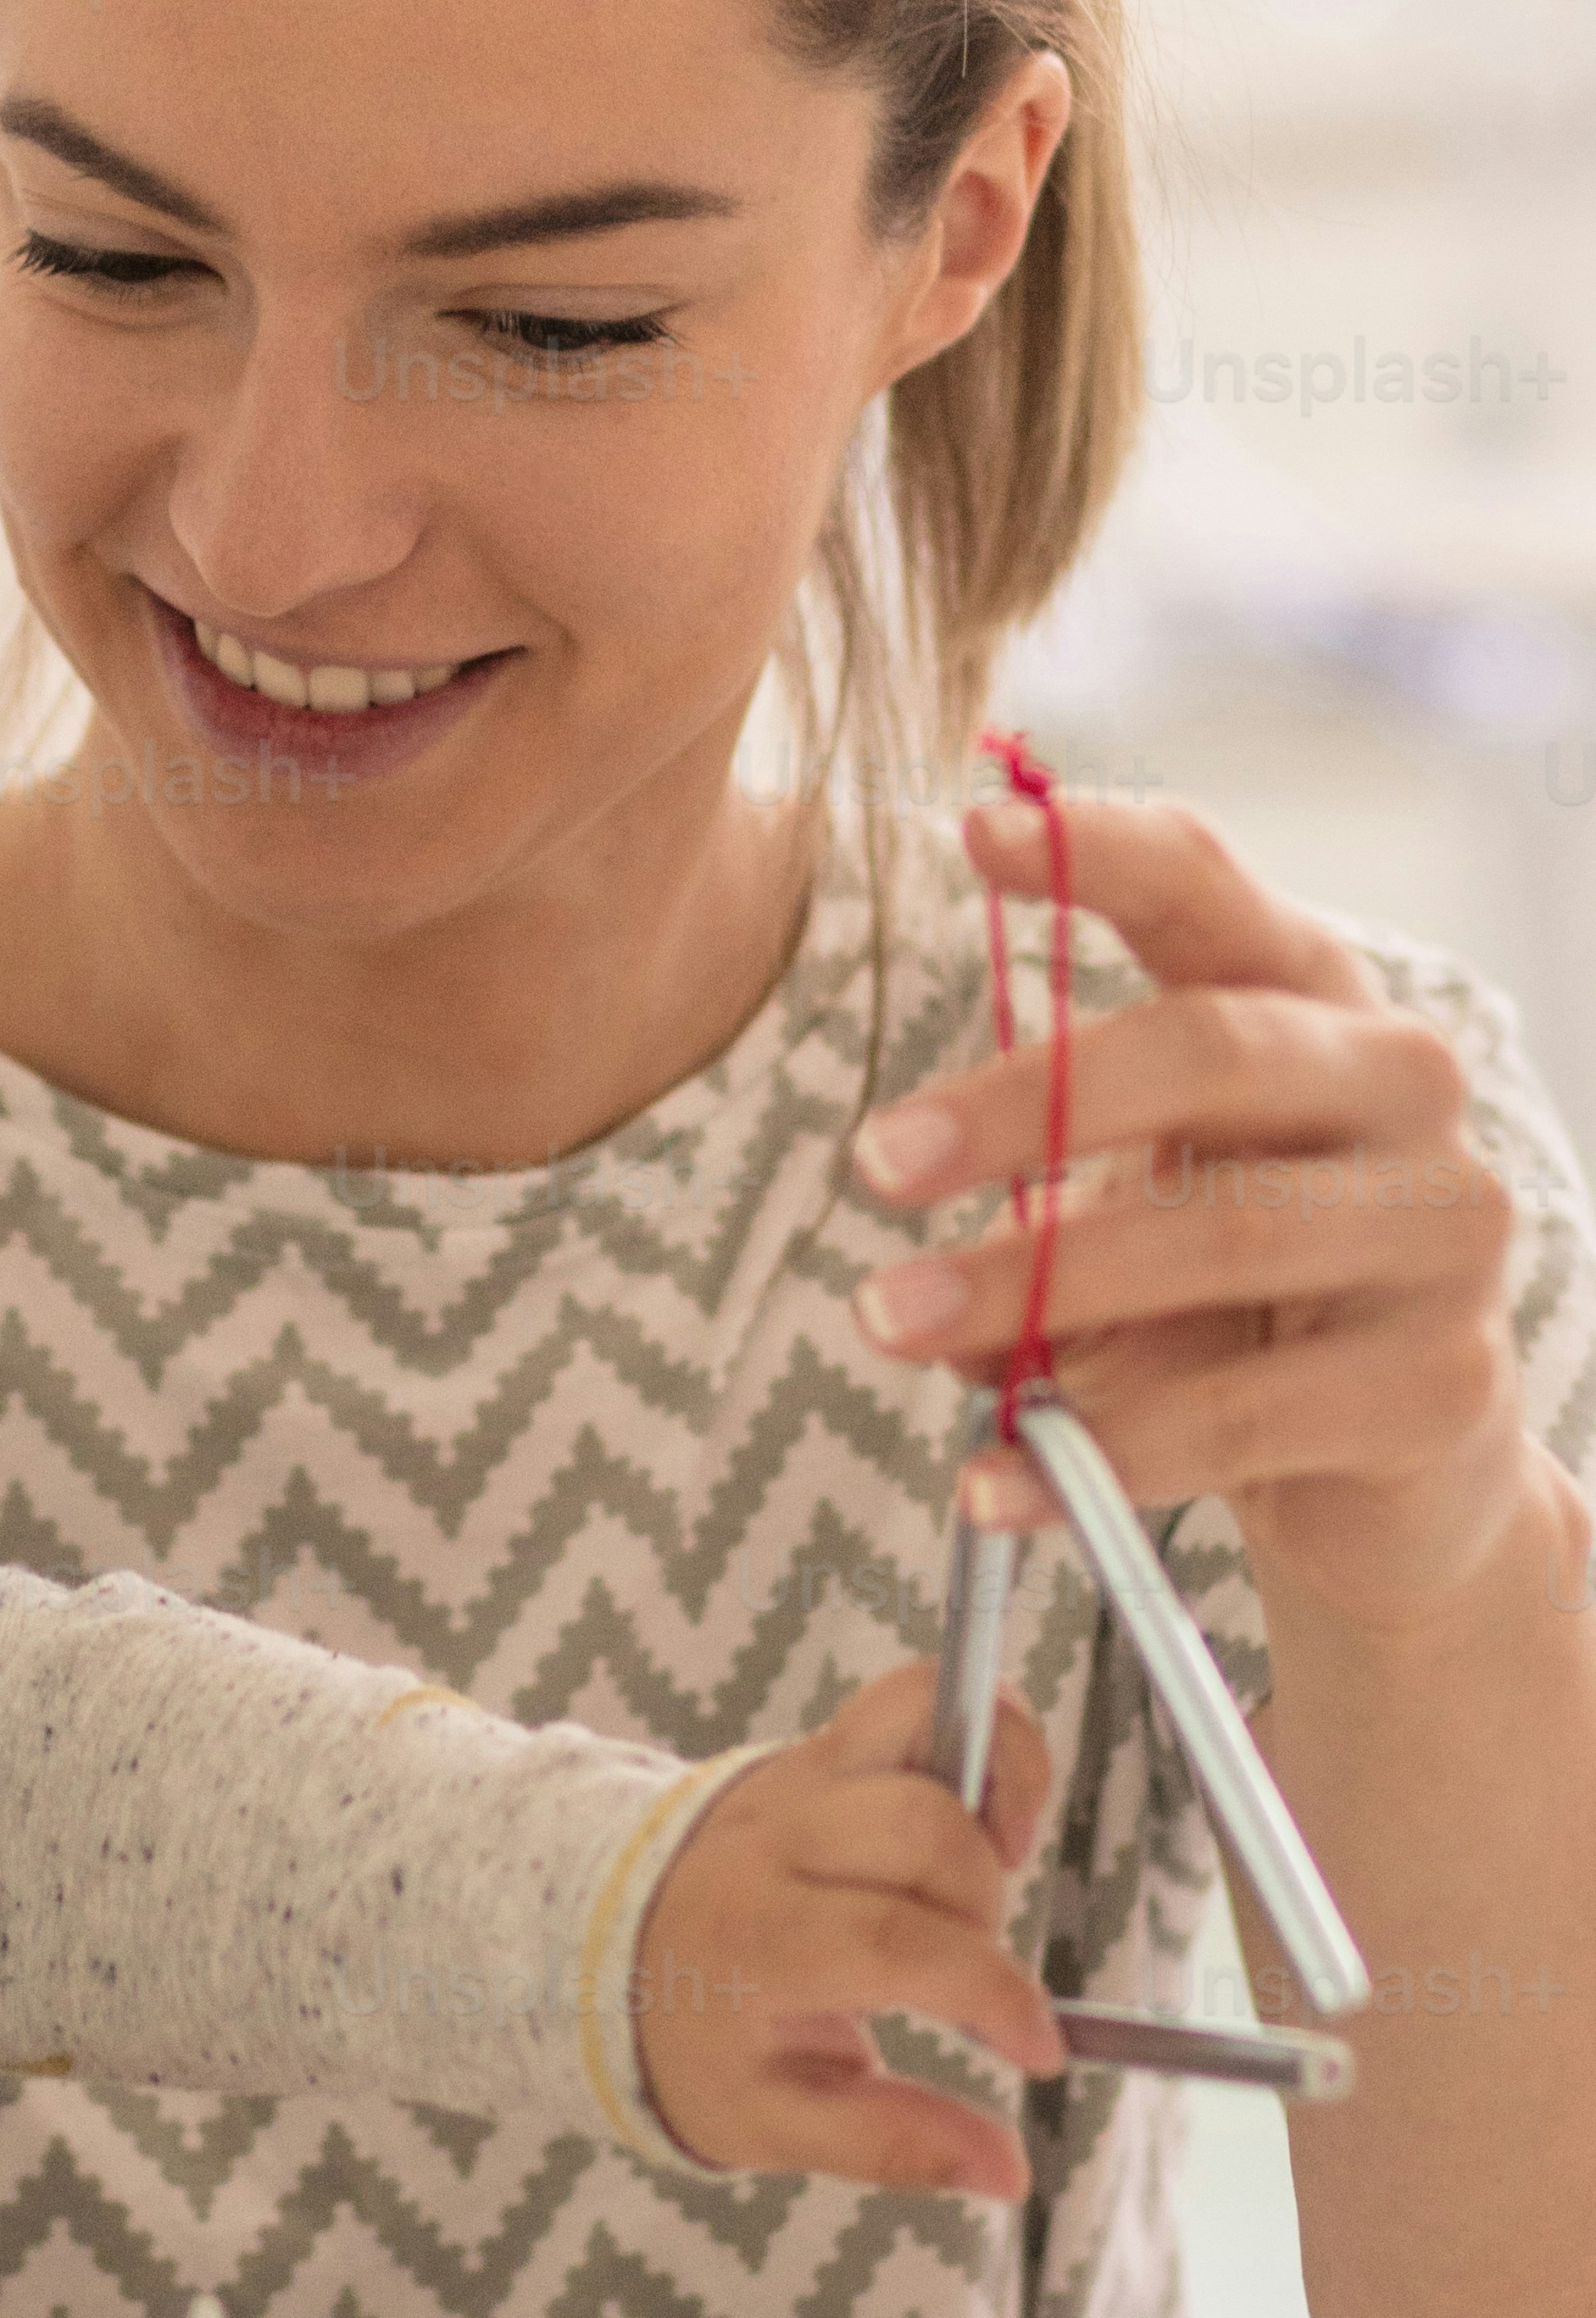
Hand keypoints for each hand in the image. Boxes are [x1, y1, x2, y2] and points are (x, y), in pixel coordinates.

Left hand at [640, 1661, 1059, 2193]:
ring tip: (972, 1903)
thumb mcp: (771, 2117)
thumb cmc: (687, 2037)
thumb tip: (1010, 2175)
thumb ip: (891, 2142)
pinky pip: (920, 1696)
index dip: (993, 1993)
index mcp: (753, 1937)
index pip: (899, 1943)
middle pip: (926, 1832)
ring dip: (987, 1828)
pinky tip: (993, 1822)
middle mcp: (774, 1838)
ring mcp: (799, 1777)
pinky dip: (986, 1738)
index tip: (1037, 2051)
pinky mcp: (825, 1747)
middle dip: (982, 1917)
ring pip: (931, 1742)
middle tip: (966, 1978)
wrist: (595, 1945)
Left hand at [850, 789, 1528, 1643]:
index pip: (1213, 893)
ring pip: (1221, 1235)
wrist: (1391, 1480)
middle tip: (875, 1161)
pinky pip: (1237, 1416)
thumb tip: (914, 1246)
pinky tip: (991, 1485)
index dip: (1101, 854)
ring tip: (888, 1323)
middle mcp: (1403, 1090)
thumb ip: (1041, 1196)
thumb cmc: (1232, 1309)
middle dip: (1028, 1103)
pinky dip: (1097, 1454)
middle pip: (1212, 1051)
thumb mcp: (1135, 1213)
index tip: (969, 832)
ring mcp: (1442, 1233)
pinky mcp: (1439, 1383)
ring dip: (1034, 1285)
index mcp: (1314, 1009)